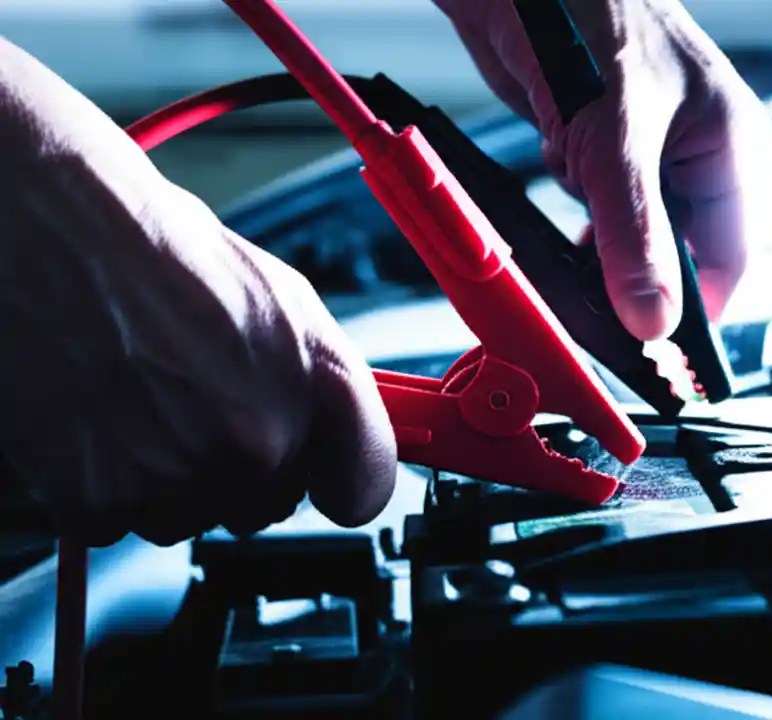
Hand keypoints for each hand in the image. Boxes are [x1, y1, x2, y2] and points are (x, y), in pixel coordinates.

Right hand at [0, 39, 396, 546]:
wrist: (49, 229)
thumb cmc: (159, 250)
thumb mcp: (284, 300)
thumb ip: (325, 382)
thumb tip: (343, 434)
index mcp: (314, 391)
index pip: (364, 490)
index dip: (342, 483)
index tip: (329, 481)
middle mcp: (256, 442)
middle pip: (264, 505)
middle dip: (236, 467)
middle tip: (192, 400)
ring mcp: (177, 476)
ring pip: (187, 518)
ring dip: (163, 478)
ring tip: (136, 399)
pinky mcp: (98, 498)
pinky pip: (114, 523)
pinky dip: (97, 485)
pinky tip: (93, 421)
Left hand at [434, 0, 771, 339]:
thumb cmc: (594, 15)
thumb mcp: (618, 141)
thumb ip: (636, 235)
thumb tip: (652, 318)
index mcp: (734, 149)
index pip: (731, 263)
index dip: (694, 312)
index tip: (655, 349)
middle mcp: (701, 155)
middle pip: (679, 251)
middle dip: (633, 254)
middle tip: (597, 250)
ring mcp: (653, 152)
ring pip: (631, 230)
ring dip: (595, 215)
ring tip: (578, 158)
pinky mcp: (607, 145)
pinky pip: (596, 202)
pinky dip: (574, 189)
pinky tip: (562, 146)